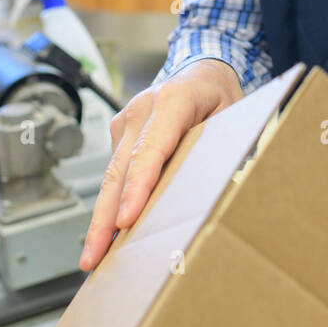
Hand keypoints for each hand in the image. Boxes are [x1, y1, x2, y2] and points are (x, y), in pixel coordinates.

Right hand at [78, 59, 242, 271]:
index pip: (151, 148)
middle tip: (95, 256)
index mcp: (174, 99)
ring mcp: (127, 119)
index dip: (138, 187)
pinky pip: (114, 172)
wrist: (203, 69)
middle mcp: (143, 108)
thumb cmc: (221, 97)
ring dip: (101, 218)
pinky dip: (110, 204)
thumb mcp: (234, 118)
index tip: (126, 219)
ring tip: (93, 257)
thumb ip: (224, 152)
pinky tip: (107, 235)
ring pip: (110, 175)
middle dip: (106, 216)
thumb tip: (220, 198)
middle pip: (121, 169)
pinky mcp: (120, 133)